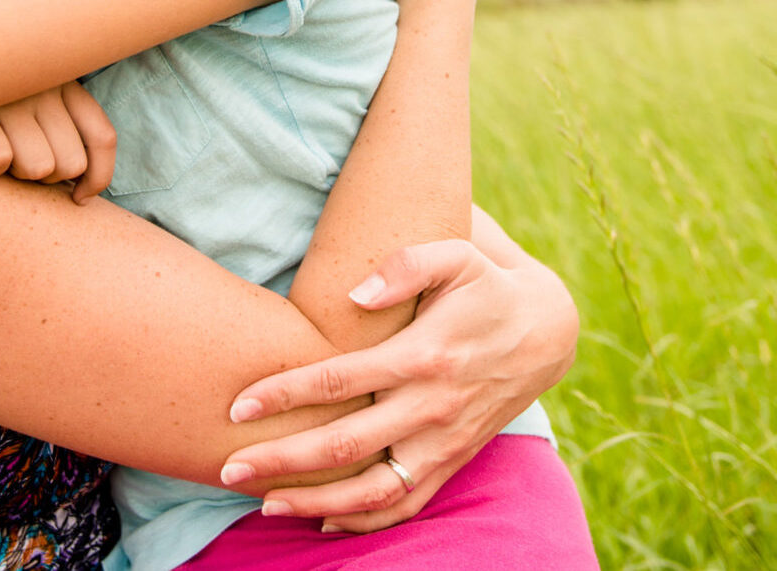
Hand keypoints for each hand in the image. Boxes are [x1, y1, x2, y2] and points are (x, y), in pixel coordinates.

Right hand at [0, 82, 115, 202]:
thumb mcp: (30, 96)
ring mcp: (10, 96)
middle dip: (46, 179)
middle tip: (20, 162)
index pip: (102, 137)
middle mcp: (43, 86)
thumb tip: (81, 193)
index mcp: (64, 82)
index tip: (79, 198)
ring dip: (15, 173)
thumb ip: (59, 128)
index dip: (99, 177)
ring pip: (38, 167)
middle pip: (70, 164)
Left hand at [219, 227, 577, 531]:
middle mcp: (433, 406)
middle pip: (346, 445)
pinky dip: (365, 519)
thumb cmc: (486, 285)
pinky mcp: (454, 460)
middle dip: (283, 459)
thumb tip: (354, 293)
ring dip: (316, 500)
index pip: (340, 380)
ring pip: (374, 488)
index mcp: (425, 355)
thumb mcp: (458, 256)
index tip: (238, 405)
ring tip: (263, 503)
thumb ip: (407, 264)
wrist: (547, 331)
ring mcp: (445, 441)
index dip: (285, 393)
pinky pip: (408, 503)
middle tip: (229, 465)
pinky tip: (322, 518)